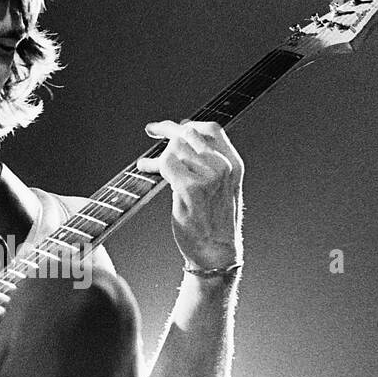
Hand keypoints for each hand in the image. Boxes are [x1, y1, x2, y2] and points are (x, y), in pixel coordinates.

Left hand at [137, 119, 243, 270]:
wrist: (216, 252)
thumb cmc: (214, 223)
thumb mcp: (221, 187)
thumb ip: (208, 164)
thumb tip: (183, 141)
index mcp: (233, 164)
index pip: (212, 129)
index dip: (190, 124)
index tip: (174, 126)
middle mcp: (223, 167)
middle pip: (189, 135)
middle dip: (167, 131)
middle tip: (152, 129)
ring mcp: (208, 177)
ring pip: (175, 148)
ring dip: (159, 154)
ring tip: (147, 164)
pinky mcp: (191, 189)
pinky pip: (166, 164)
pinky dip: (152, 165)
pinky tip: (144, 168)